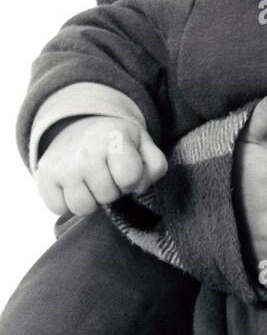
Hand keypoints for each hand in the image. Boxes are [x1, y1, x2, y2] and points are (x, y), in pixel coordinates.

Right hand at [35, 115, 167, 215]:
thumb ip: (155, 166)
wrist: (79, 126)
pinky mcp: (44, 177)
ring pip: (83, 208)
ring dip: (91, 199)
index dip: (132, 180)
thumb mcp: (142, 144)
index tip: (127, 170)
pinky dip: (68, 201)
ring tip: (92, 181)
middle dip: (112, 190)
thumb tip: (140, 186)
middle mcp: (85, 151)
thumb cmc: (116, 142)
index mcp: (114, 138)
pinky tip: (74, 185)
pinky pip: (59, 208)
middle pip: (107, 196)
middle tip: (108, 174)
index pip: (130, 177)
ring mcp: (62, 165)